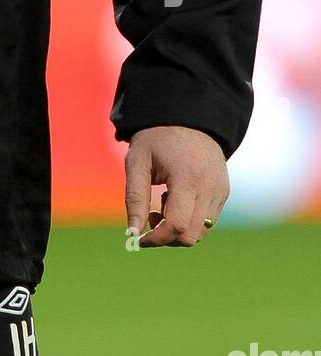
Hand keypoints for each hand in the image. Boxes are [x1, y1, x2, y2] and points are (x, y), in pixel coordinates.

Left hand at [124, 125, 228, 247]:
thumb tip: (132, 234)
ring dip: (179, 229)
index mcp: (187, 178)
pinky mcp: (224, 191)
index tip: (140, 239)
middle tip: (151, 216)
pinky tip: (178, 198)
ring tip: (164, 201)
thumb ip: (134, 199)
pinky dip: (191, 220)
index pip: (178, 225)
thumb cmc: (156, 137)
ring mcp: (220, 190)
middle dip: (167, 237)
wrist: (186, 115)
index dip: (157, 239)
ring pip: (202, 231)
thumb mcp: (137, 162)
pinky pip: (209, 220)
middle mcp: (210, 187)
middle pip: (192, 235)